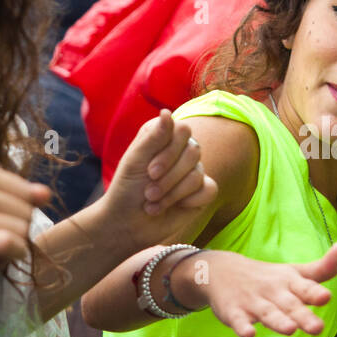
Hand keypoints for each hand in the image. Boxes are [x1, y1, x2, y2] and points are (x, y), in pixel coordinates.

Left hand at [102, 109, 218, 245]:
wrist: (127, 224)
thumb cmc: (126, 190)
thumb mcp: (135, 162)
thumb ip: (153, 137)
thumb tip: (167, 111)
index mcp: (163, 137)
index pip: (183, 131)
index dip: (170, 152)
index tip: (150, 171)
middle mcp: (181, 151)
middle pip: (194, 152)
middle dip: (169, 177)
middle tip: (148, 192)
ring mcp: (193, 171)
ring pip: (198, 175)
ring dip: (172, 194)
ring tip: (152, 203)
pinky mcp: (202, 192)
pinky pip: (209, 190)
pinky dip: (188, 202)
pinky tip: (173, 208)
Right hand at [172, 244, 336, 336]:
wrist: (221, 271)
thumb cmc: (268, 277)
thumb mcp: (296, 272)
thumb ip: (323, 268)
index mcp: (289, 282)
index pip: (305, 288)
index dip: (315, 293)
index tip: (326, 297)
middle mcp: (273, 292)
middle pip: (290, 305)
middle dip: (303, 316)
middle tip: (317, 328)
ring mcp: (253, 302)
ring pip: (267, 314)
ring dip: (278, 322)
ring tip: (290, 330)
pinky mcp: (234, 312)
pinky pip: (238, 321)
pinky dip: (242, 327)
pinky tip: (248, 334)